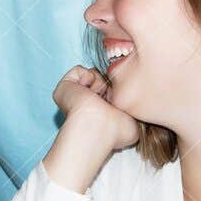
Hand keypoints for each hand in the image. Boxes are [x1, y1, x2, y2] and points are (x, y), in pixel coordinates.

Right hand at [42, 65, 140, 192]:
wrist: (98, 126)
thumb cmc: (116, 131)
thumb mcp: (134, 123)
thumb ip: (135, 110)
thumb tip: (133, 101)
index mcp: (98, 111)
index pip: (110, 92)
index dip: (118, 92)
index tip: (118, 104)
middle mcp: (84, 103)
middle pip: (102, 80)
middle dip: (109, 86)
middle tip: (108, 101)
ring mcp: (73, 95)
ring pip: (92, 74)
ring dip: (99, 83)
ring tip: (97, 98)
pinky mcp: (65, 86)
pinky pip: (79, 69)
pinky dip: (87, 77)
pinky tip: (88, 92)